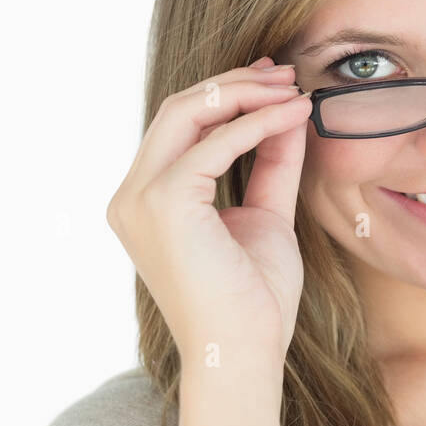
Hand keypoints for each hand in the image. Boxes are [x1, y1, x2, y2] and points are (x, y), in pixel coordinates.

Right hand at [106, 56, 312, 376]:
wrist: (246, 352)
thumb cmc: (254, 298)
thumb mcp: (265, 215)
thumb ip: (270, 164)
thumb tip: (288, 112)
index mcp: (146, 200)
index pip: (181, 126)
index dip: (227, 94)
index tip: (274, 81)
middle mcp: (131, 196)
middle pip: (179, 109)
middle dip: (235, 83)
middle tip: (285, 74)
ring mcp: (140, 199)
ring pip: (187, 112)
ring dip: (245, 93)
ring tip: (293, 89)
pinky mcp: (163, 203)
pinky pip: (214, 143)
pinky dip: (258, 122)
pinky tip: (294, 116)